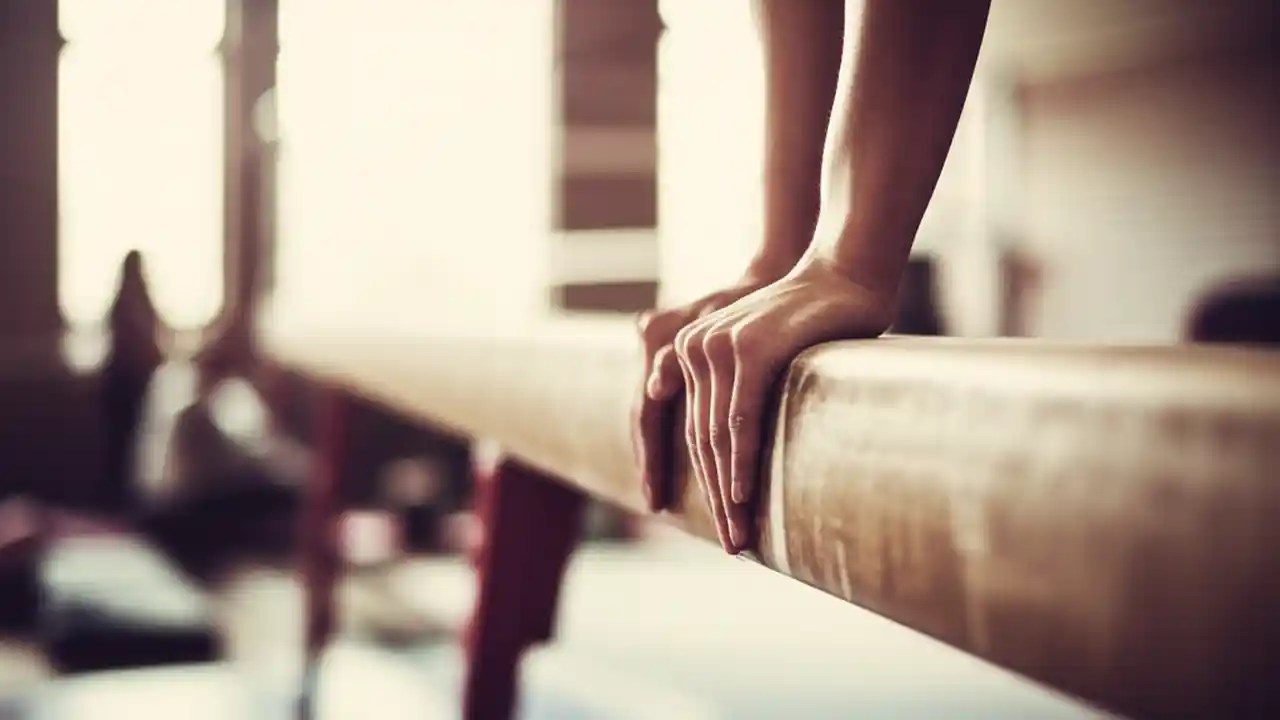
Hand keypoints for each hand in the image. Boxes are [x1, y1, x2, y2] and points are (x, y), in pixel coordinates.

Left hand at [647, 254, 894, 552]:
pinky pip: (739, 420)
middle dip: (714, 497)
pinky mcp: (749, 351)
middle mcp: (694, 347)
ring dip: (727, 492)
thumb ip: (741, 388)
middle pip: (698, 438)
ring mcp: (718, 347)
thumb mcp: (766, 354)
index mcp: (690, 350)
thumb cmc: (818, 320)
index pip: (687, 427)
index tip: (708, 520)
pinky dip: (740, 462)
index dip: (694, 477)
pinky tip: (741, 497)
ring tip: (739, 534)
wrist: (848, 274)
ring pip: (716, 436)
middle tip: (731, 542)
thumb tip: (737, 440)